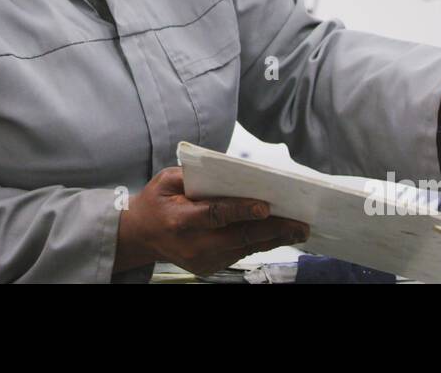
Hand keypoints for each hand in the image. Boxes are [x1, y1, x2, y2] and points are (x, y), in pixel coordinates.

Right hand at [115, 167, 309, 274]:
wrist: (141, 235)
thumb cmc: (157, 201)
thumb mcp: (167, 180)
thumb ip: (195, 176)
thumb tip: (231, 172)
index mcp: (179, 219)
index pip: (215, 215)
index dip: (242, 211)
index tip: (266, 206)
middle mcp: (192, 244)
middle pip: (238, 237)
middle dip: (271, 230)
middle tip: (299, 224)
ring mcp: (201, 260)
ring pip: (244, 248)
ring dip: (272, 239)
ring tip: (298, 230)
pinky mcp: (208, 267)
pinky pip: (239, 253)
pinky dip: (259, 243)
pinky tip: (278, 234)